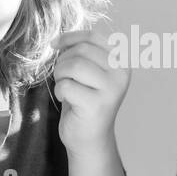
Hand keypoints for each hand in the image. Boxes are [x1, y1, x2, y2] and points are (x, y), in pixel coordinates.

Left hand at [51, 29, 129, 155]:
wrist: (89, 138)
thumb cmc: (84, 102)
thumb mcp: (88, 72)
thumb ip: (82, 53)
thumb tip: (58, 40)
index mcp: (121, 62)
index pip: (94, 37)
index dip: (70, 38)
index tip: (55, 45)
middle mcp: (121, 74)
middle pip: (82, 50)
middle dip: (63, 60)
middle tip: (61, 76)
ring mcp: (111, 90)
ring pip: (74, 65)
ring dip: (60, 74)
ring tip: (64, 86)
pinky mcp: (97, 105)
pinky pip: (67, 86)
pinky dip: (60, 91)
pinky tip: (67, 100)